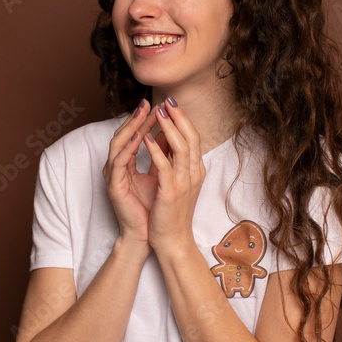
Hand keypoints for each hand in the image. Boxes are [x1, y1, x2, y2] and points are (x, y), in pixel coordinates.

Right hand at [102, 99, 167, 245]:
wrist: (149, 234)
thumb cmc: (153, 207)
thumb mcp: (160, 174)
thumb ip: (160, 155)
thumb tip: (167, 133)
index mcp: (126, 164)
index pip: (133, 135)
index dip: (143, 119)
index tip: (157, 105)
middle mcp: (116, 167)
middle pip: (123, 134)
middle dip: (136, 117)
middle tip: (148, 102)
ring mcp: (113, 175)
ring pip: (118, 143)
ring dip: (131, 126)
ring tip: (144, 112)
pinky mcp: (114, 185)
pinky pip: (119, 160)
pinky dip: (129, 146)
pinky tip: (140, 135)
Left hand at [140, 99, 205, 253]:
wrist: (173, 241)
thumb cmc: (171, 213)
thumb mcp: (175, 182)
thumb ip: (172, 161)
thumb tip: (165, 137)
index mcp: (195, 170)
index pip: (193, 137)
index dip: (183, 119)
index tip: (171, 103)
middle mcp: (194, 173)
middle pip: (190, 137)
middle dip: (178, 116)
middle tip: (166, 100)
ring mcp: (184, 182)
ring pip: (180, 147)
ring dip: (168, 127)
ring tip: (156, 112)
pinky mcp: (171, 192)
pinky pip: (164, 165)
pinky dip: (155, 149)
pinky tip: (146, 138)